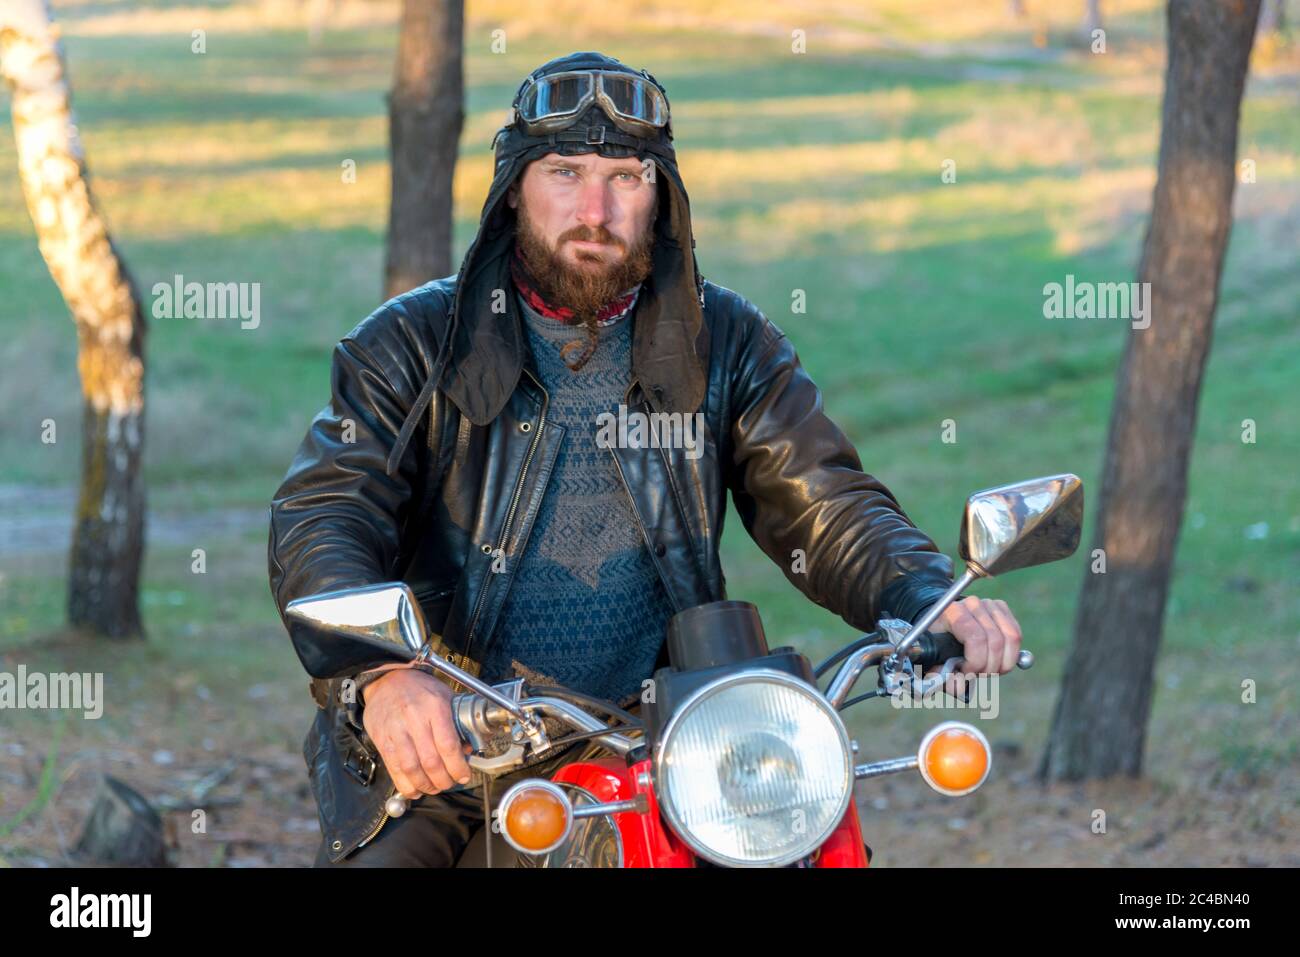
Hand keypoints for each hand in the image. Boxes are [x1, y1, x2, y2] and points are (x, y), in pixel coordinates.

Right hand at [361, 667, 473, 799]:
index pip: (448, 745)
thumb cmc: (419, 688)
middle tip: (450, 783)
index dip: (458, 767)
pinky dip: (406, 785)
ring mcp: (396, 731)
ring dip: (426, 785)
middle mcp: (415, 719)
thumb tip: (468, 750)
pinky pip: (394, 769)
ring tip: (434, 787)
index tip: (464, 775)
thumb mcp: (445, 696)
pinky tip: (416, 788)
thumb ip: (458, 723)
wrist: (387, 679)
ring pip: (412, 769)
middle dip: (444, 780)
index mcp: (435, 707)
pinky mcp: (382, 740)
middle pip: (431, 762)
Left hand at [927, 596, 1022, 693]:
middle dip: (990, 666)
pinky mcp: (1002, 608)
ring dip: (1004, 662)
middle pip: (995, 641)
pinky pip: (1016, 634)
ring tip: (988, 669)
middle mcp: (972, 604)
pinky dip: (1011, 654)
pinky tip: (997, 659)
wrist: (943, 624)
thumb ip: (943, 678)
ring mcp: (989, 604)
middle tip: (979, 675)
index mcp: (951, 613)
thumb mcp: (933, 662)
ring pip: (1011, 638)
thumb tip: (960, 687)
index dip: (976, 662)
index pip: (976, 638)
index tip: (967, 673)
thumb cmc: (938, 645)